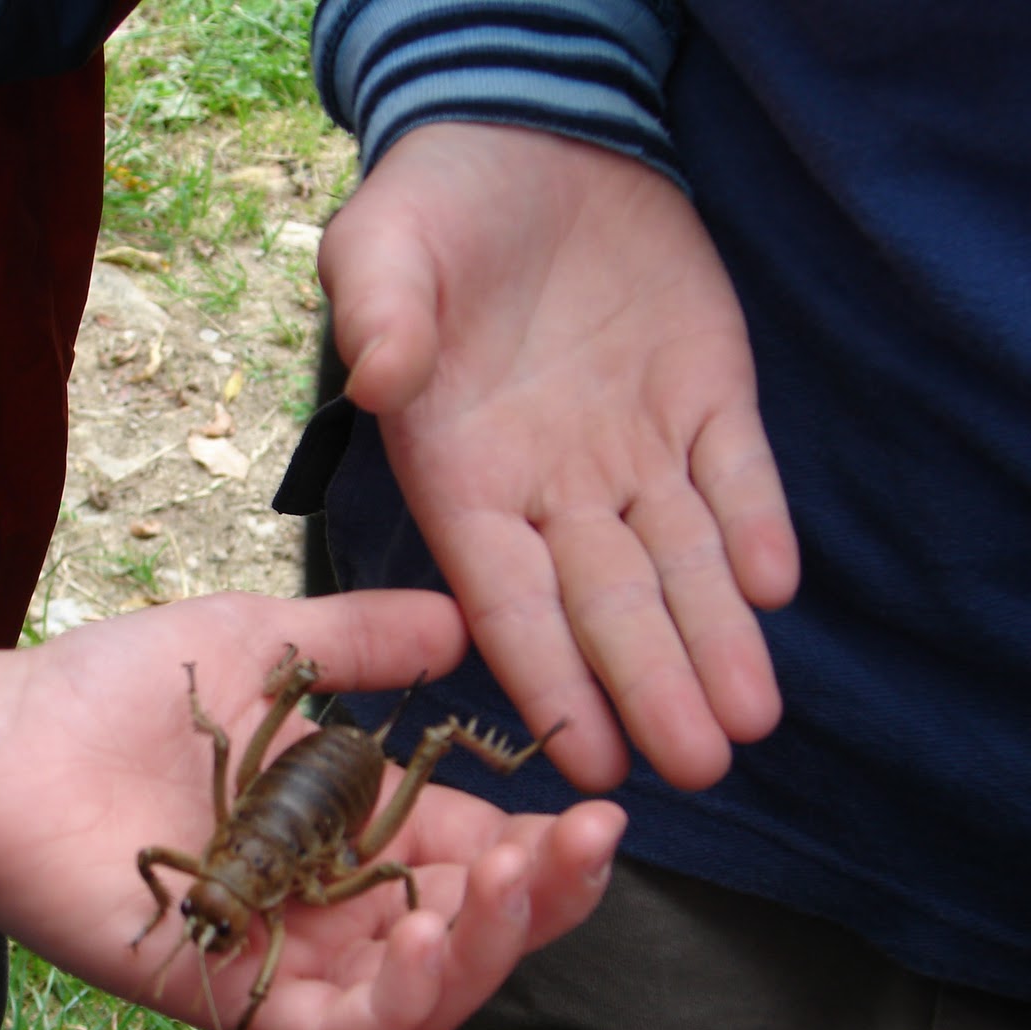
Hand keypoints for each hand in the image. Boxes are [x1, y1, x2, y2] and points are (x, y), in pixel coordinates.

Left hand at [0, 509, 621, 1029]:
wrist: (6, 743)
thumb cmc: (121, 697)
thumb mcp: (267, 648)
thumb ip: (362, 643)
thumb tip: (460, 620)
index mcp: (351, 834)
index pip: (474, 859)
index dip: (544, 848)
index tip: (600, 808)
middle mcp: (333, 904)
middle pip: (470, 939)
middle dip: (541, 901)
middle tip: (579, 845)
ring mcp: (288, 955)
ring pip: (425, 997)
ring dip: (486, 948)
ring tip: (507, 881)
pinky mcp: (235, 993)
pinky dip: (399, 995)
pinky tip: (430, 933)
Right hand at [321, 124, 799, 792]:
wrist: (527, 141)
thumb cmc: (431, 209)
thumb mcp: (380, 247)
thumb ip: (379, 315)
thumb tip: (381, 381)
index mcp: (462, 475)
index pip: (507, 596)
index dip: (545, 677)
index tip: (583, 756)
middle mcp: (551, 485)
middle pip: (607, 602)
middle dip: (650, 682)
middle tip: (698, 765)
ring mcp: (633, 446)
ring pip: (680, 559)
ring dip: (715, 636)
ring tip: (750, 721)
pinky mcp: (707, 393)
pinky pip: (738, 471)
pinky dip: (756, 524)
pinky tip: (774, 585)